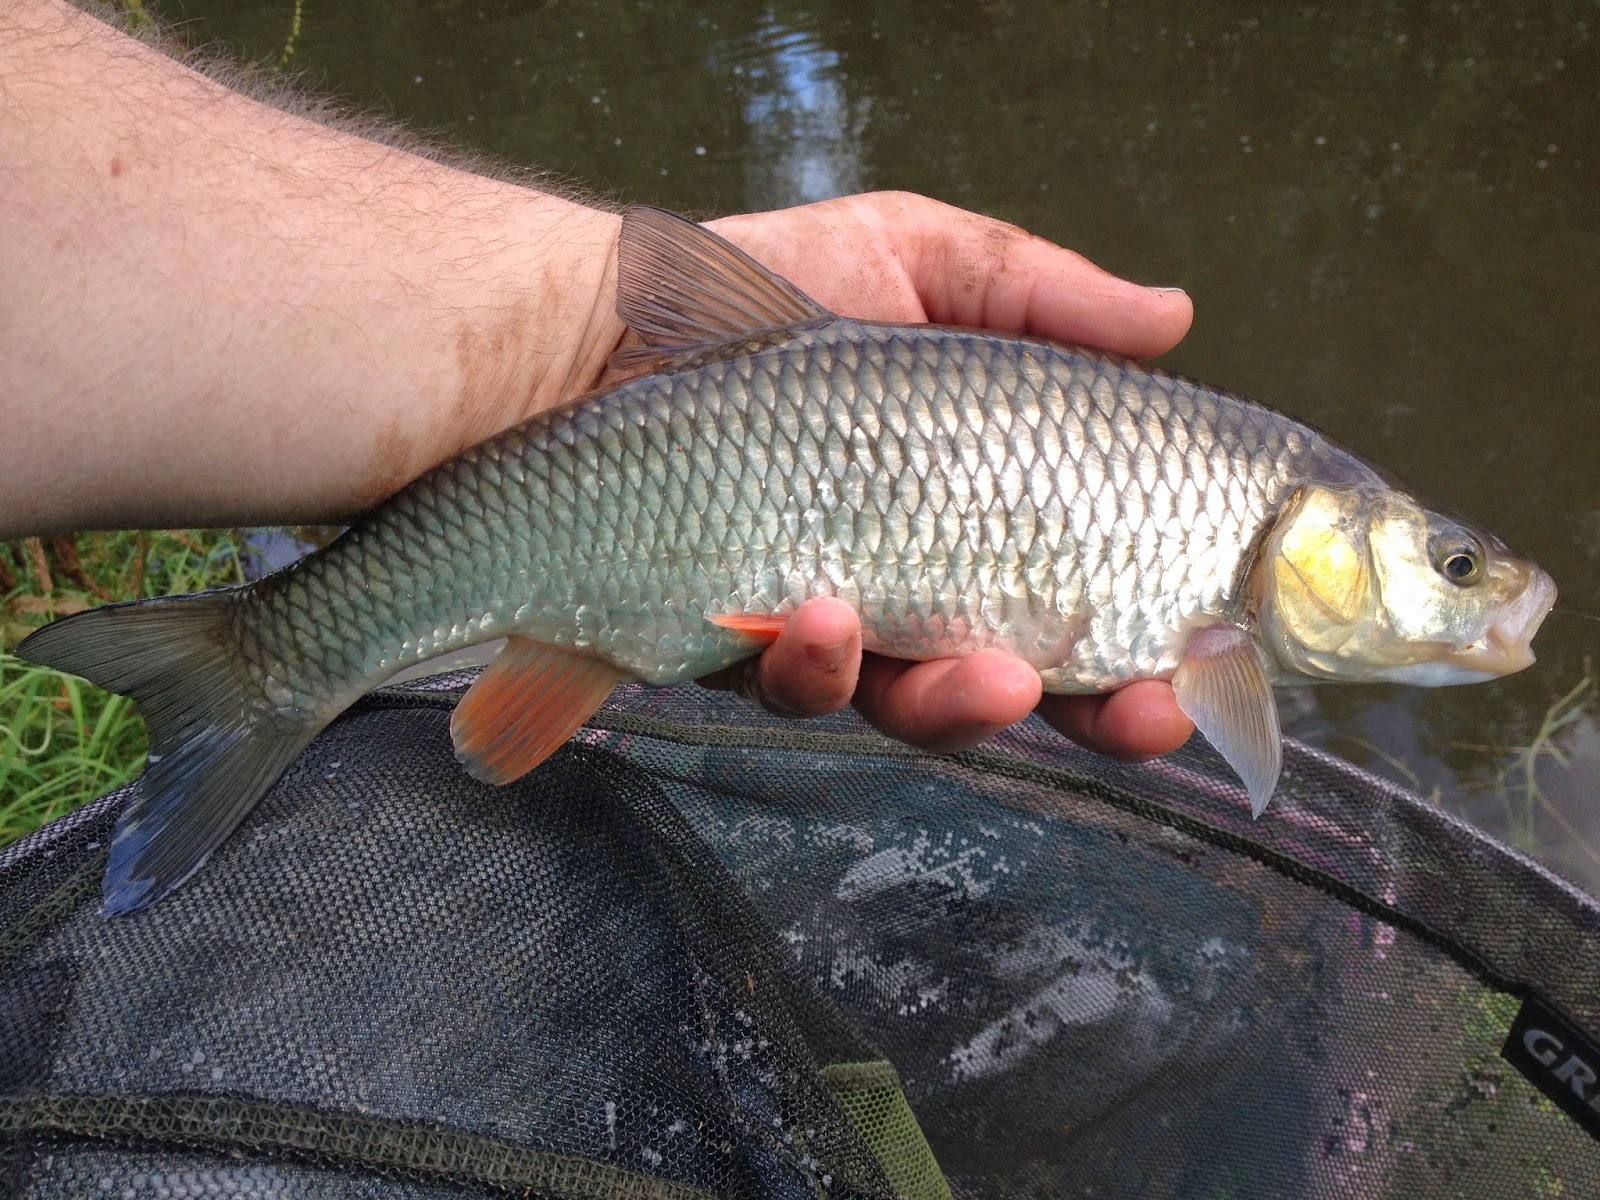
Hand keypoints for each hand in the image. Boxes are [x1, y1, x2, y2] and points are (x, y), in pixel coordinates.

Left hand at [697, 192, 1196, 760]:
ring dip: (964, 703)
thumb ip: (1038, 293)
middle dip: (1096, 713)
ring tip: (997, 677)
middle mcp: (914, 574)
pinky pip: (794, 683)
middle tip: (1148, 718)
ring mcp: (830, 617)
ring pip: (914, 702)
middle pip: (1026, 673)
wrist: (600, 326)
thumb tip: (1173, 314)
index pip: (1086, 585)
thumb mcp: (915, 257)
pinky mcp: (743, 641)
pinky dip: (817, 663)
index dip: (1149, 638)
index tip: (1205, 657)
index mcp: (975, 501)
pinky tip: (817, 617)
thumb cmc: (769, 284)